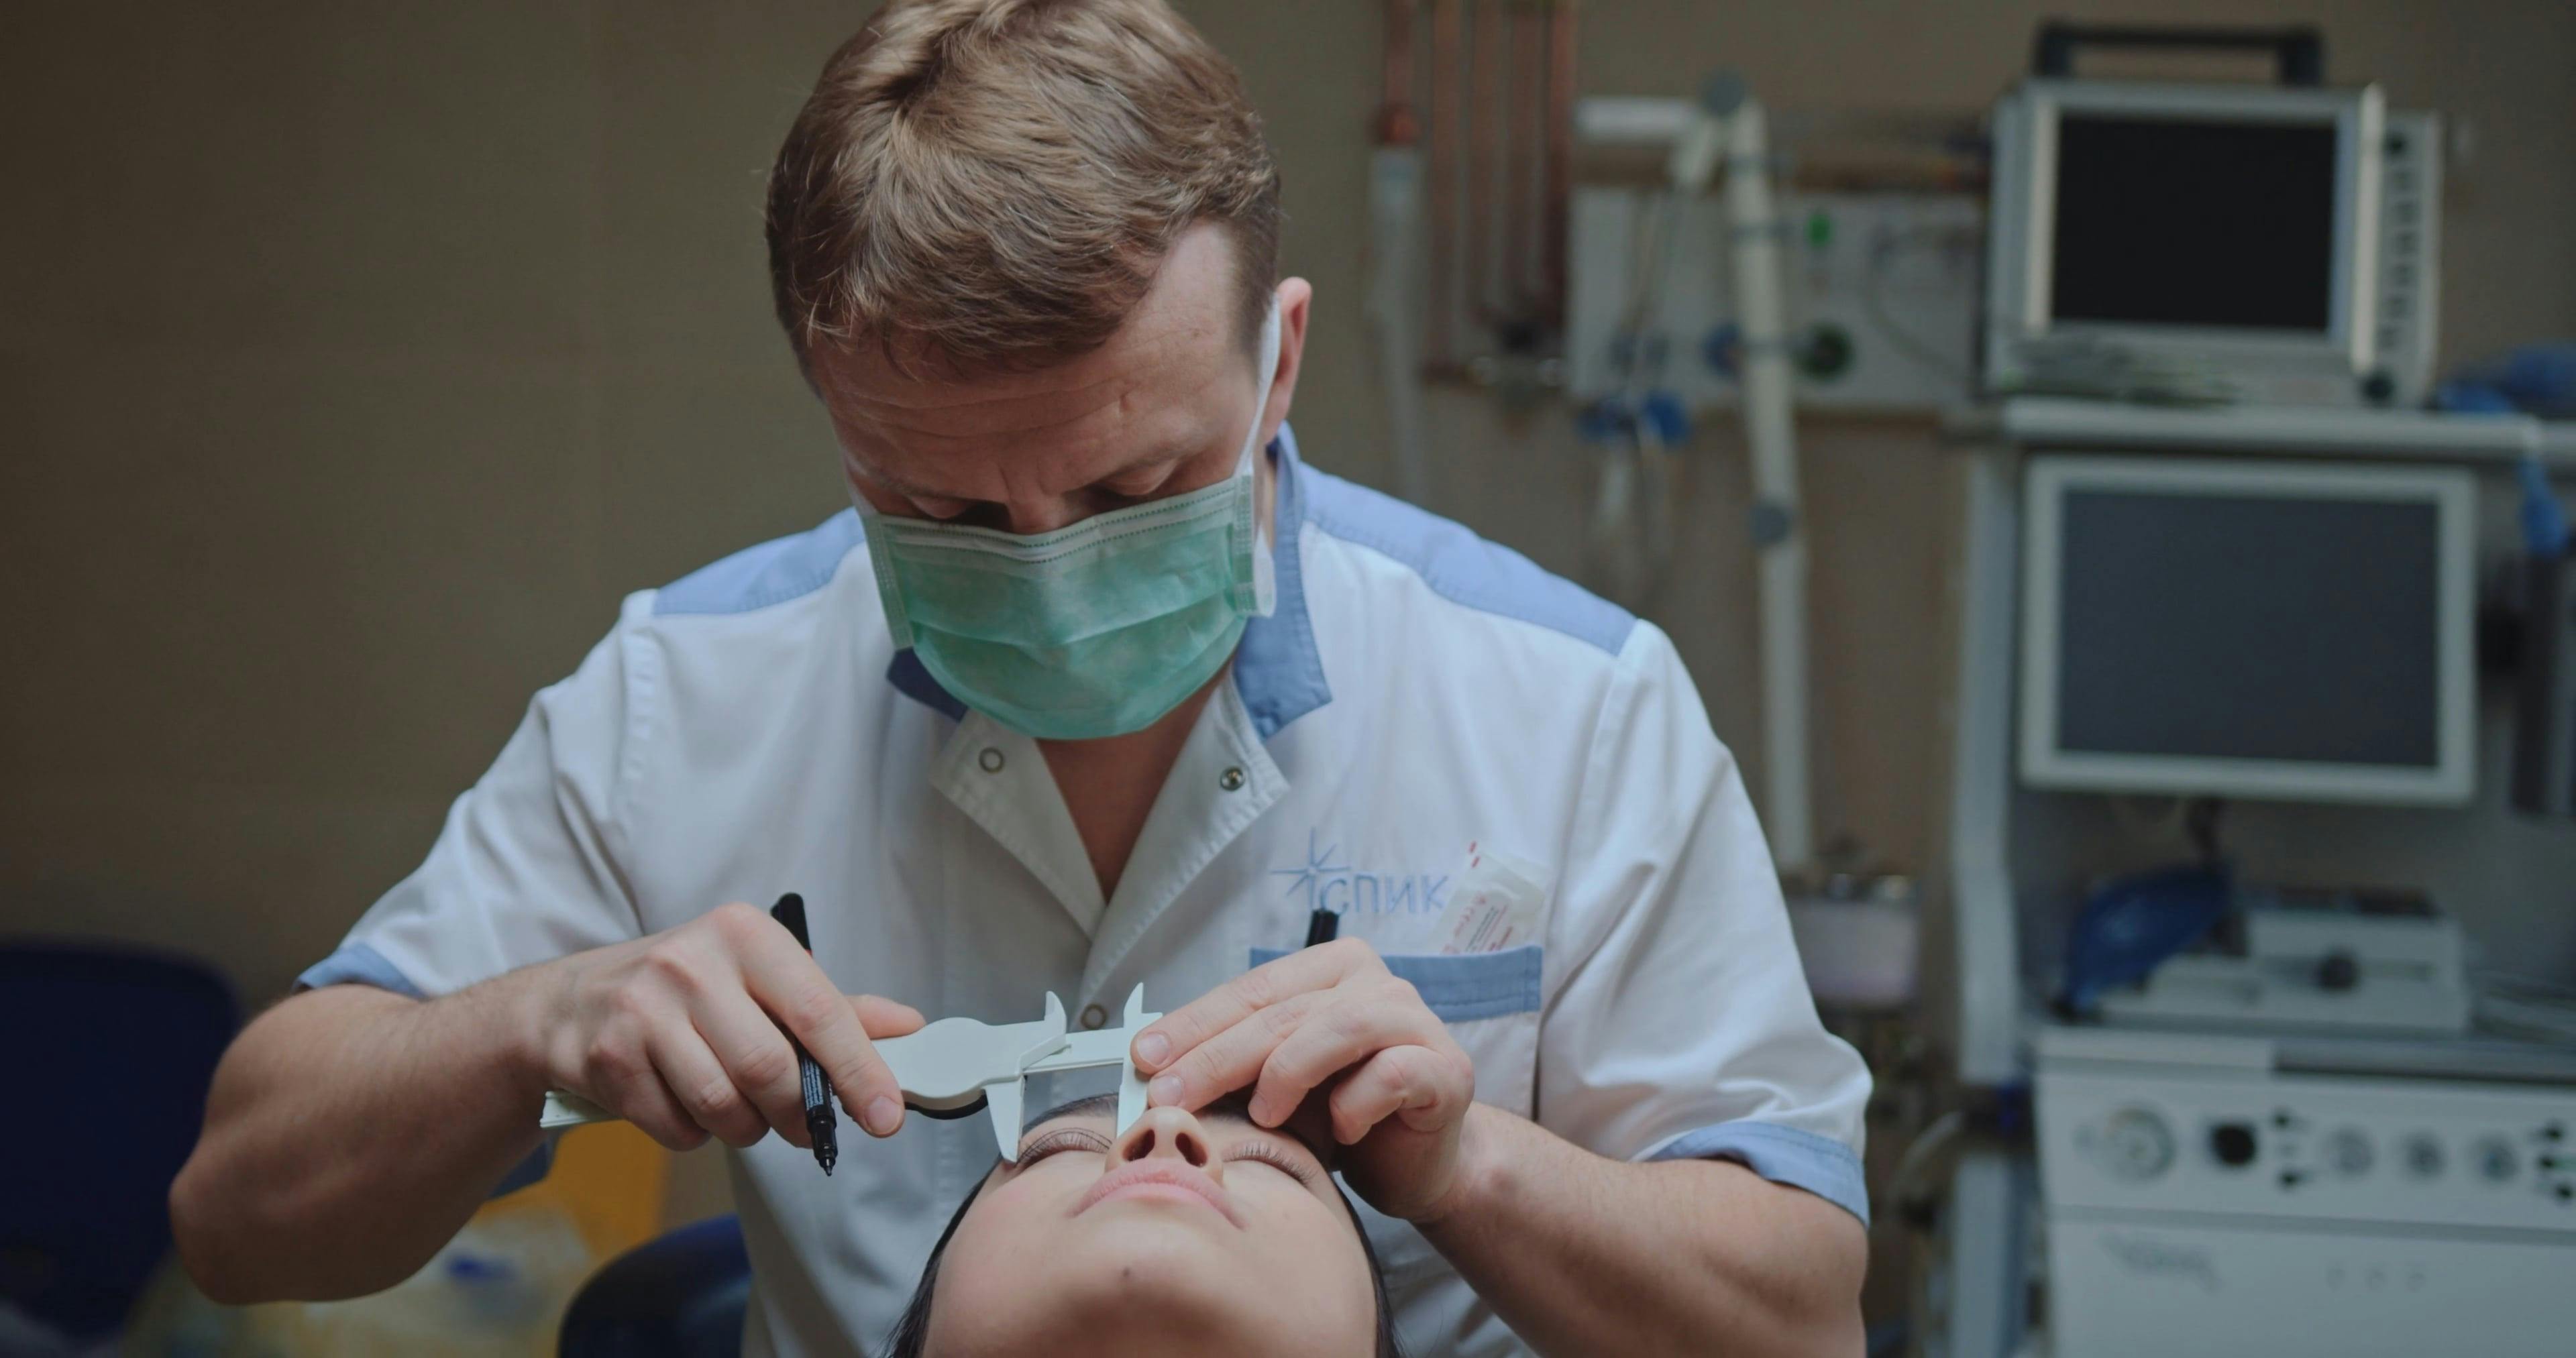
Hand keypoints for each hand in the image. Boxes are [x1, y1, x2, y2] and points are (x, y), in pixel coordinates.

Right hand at [520, 902, 923, 1151]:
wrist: (569, 1003)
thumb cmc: (686, 990)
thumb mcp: (760, 978)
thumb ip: (834, 1006)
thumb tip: (909, 1028)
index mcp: (745, 934)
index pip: (818, 1010)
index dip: (859, 1070)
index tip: (887, 1117)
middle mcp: (691, 963)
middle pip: (769, 1069)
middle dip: (799, 1114)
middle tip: (808, 1128)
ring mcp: (641, 1009)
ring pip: (723, 1105)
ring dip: (746, 1128)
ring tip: (742, 1112)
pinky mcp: (606, 1057)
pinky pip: (677, 1127)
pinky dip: (695, 1133)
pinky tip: (686, 1104)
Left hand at [1130, 938, 1476, 1221]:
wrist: (1419, 1164)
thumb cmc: (1341, 1115)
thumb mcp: (1278, 1083)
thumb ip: (1235, 1062)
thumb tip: (1151, 1065)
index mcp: (1330, 969)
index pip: (1251, 990)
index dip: (1194, 1023)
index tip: (1144, 1056)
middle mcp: (1376, 982)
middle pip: (1283, 1012)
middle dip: (1217, 1056)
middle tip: (1169, 1096)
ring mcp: (1415, 1021)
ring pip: (1336, 1029)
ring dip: (1286, 1072)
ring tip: (1260, 1114)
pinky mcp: (1446, 1069)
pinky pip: (1390, 1074)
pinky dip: (1354, 1105)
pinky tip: (1339, 1132)